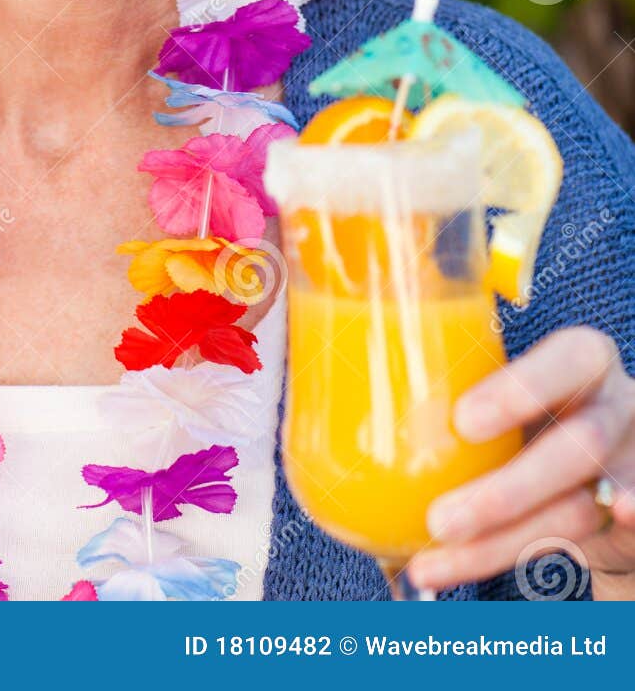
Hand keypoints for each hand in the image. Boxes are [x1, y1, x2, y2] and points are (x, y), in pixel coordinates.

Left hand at [406, 326, 634, 597]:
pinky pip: (602, 547)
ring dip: (498, 545)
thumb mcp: (512, 386)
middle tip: (438, 520)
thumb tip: (326, 375)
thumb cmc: (537, 415)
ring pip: (575, 513)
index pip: (569, 359)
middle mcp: (616, 410)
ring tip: (430, 564)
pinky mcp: (632, 523)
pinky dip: (556, 558)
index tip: (463, 422)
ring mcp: (629, 469)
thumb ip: (455, 381)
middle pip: (576, 448)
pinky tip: (525, 570)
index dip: (520, 390)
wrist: (609, 470)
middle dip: (505, 492)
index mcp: (584, 362)